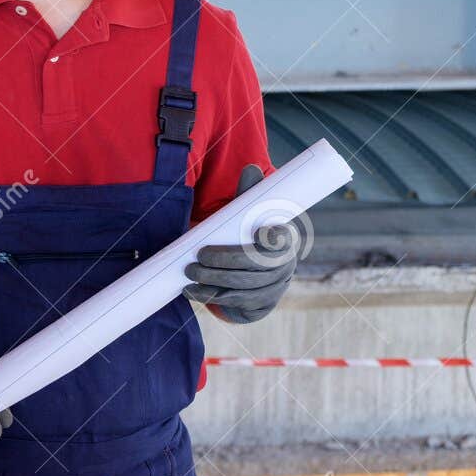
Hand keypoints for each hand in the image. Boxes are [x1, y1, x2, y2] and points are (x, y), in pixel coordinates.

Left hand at [182, 164, 311, 323]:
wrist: (245, 270)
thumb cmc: (243, 235)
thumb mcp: (245, 214)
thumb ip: (248, 195)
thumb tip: (251, 169)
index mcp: (285, 241)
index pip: (283, 240)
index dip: (275, 237)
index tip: (261, 231)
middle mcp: (284, 267)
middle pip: (256, 267)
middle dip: (225, 263)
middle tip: (198, 257)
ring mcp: (274, 289)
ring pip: (244, 288)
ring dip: (215, 281)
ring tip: (190, 272)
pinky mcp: (260, 307)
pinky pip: (236, 305)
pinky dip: (211, 297)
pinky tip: (191, 290)